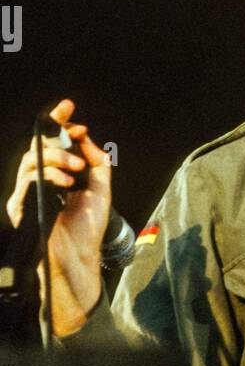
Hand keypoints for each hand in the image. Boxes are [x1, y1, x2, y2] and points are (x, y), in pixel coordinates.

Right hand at [6, 99, 111, 332]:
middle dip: (58, 136)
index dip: (56, 122)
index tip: (68, 106)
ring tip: (76, 168)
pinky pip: (28, 182)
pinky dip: (48, 177)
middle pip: (37, 146)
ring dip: (56, 158)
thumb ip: (97, 163)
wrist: (80, 259)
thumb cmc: (88, 228)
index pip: (51, 142)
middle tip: (78, 137)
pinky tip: (66, 184)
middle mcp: (39, 181)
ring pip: (31, 160)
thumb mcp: (101, 190)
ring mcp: (28, 194)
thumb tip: (86, 137)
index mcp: (56, 174)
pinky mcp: (22, 207)